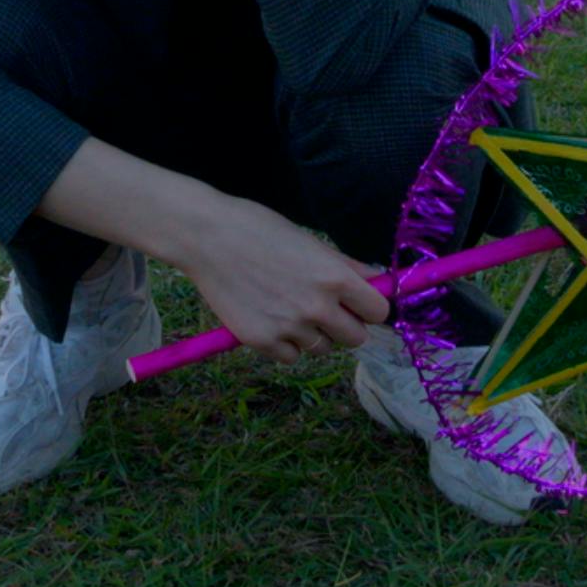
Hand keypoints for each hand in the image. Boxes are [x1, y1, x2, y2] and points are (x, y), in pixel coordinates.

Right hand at [174, 196, 391, 364]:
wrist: (207, 237)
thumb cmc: (259, 229)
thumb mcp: (310, 240)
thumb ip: (345, 266)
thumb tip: (376, 281)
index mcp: (335, 277)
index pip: (378, 312)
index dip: (370, 308)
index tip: (359, 304)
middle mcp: (317, 307)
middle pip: (355, 338)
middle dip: (345, 325)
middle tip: (323, 308)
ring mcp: (289, 327)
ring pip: (323, 349)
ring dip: (314, 335)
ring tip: (290, 308)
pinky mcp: (261, 342)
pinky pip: (291, 357)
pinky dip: (286, 345)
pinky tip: (272, 319)